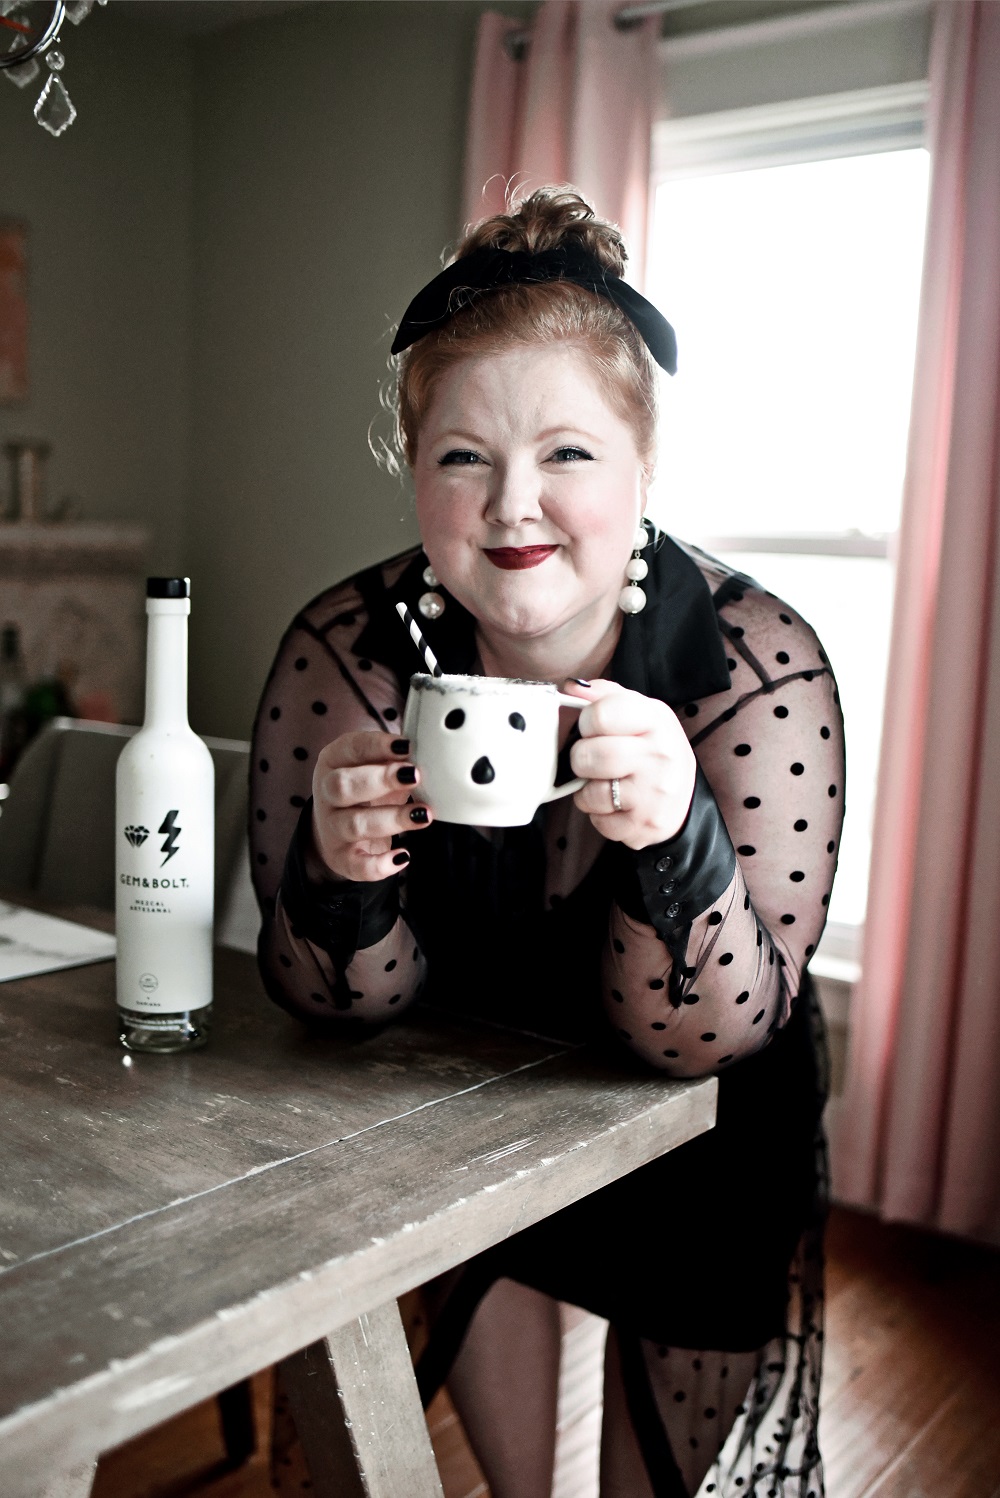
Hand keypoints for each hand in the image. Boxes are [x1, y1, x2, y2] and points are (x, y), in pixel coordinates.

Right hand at [310, 732, 431, 880]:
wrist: (337, 830)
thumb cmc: (366, 790)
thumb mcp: (375, 767)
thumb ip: (395, 758)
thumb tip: (429, 752)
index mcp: (334, 762)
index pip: (351, 748)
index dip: (378, 746)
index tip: (406, 745)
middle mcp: (327, 794)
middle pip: (343, 786)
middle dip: (381, 780)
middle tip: (414, 776)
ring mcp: (332, 828)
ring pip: (355, 824)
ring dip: (392, 819)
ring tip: (423, 814)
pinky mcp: (342, 858)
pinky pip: (358, 865)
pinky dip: (381, 864)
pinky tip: (403, 855)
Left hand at [564, 680, 696, 849]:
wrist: (683, 801)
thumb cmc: (653, 751)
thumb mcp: (641, 714)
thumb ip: (606, 696)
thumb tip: (570, 687)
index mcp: (656, 719)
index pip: (600, 715)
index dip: (586, 723)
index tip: (592, 730)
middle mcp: (660, 755)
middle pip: (589, 755)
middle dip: (581, 759)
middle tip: (593, 761)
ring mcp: (654, 793)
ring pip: (590, 793)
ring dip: (588, 791)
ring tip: (606, 784)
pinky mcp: (644, 824)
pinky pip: (599, 821)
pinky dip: (600, 815)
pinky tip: (616, 805)